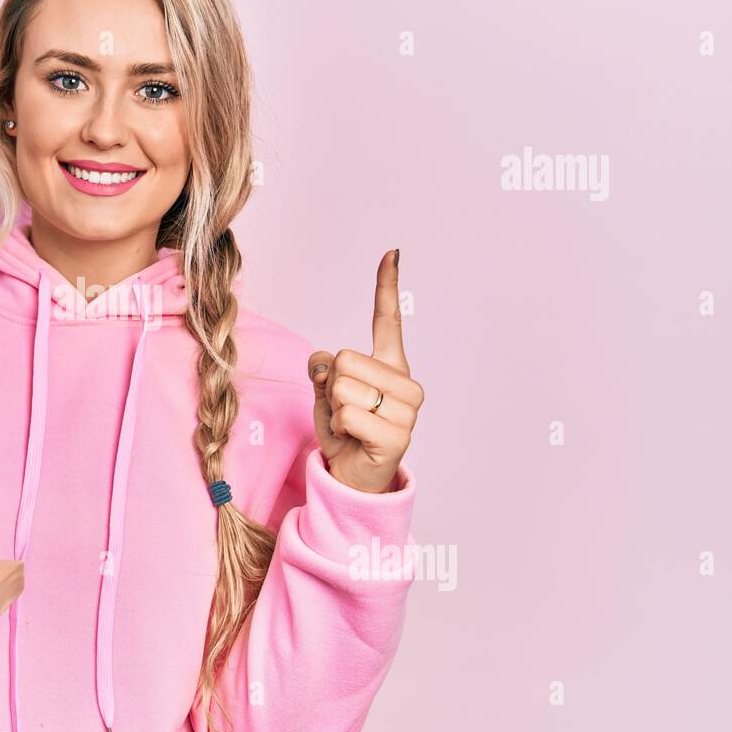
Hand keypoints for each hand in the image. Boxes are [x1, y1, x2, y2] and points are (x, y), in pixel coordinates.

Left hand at [307, 249, 423, 493]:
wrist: (350, 477)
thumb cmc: (343, 431)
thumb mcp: (325, 392)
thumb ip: (324, 369)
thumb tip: (325, 363)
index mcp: (390, 367)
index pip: (387, 321)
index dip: (386, 287)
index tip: (391, 254)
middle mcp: (405, 384)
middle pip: (344, 358)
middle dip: (330, 386)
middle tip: (342, 410)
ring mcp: (406, 411)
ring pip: (343, 387)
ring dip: (332, 409)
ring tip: (348, 426)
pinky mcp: (397, 436)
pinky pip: (347, 414)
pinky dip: (337, 427)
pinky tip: (352, 440)